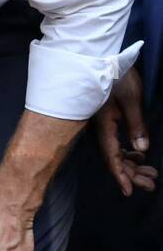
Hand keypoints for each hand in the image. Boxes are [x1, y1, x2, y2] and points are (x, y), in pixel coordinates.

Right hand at [94, 67, 156, 195]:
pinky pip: (117, 142)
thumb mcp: (130, 99)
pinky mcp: (107, 119)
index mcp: (105, 126)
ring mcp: (104, 125)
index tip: (130, 192)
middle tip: (151, 185)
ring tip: (151, 174)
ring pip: (117, 151)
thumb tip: (142, 150)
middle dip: (132, 174)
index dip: (121, 176)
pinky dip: (129, 152)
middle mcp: (102, 129)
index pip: (112, 157)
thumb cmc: (115, 76)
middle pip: (115, 158)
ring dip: (133, 164)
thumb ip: (136, 125)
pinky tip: (140, 155)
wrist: (99, 58)